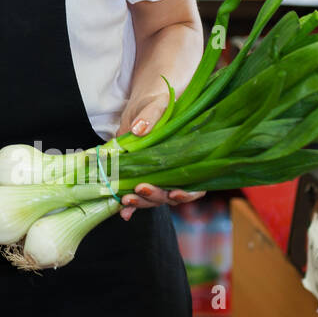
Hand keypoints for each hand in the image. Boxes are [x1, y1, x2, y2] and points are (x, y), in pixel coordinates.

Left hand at [116, 90, 202, 219]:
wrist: (142, 108)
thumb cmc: (158, 106)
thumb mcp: (157, 105)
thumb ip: (151, 116)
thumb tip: (140, 129)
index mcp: (189, 160)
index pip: (195, 186)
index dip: (187, 194)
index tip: (174, 193)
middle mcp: (175, 174)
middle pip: (170, 196)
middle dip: (156, 196)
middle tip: (141, 189)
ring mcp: (157, 178)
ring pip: (153, 199)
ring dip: (140, 202)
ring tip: (126, 199)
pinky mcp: (140, 178)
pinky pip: (137, 195)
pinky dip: (130, 206)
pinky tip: (122, 211)